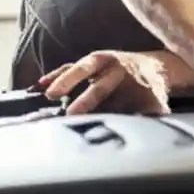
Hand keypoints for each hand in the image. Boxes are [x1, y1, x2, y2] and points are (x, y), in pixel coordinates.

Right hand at [37, 50, 170, 115]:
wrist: (155, 68)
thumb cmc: (151, 91)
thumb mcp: (154, 104)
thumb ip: (149, 116)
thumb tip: (145, 130)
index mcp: (124, 72)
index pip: (103, 87)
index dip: (88, 99)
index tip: (74, 113)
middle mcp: (108, 64)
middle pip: (86, 71)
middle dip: (70, 83)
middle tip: (53, 98)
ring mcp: (96, 62)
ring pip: (76, 67)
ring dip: (60, 78)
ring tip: (43, 93)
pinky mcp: (88, 65)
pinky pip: (69, 67)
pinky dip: (54, 75)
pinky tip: (38, 86)